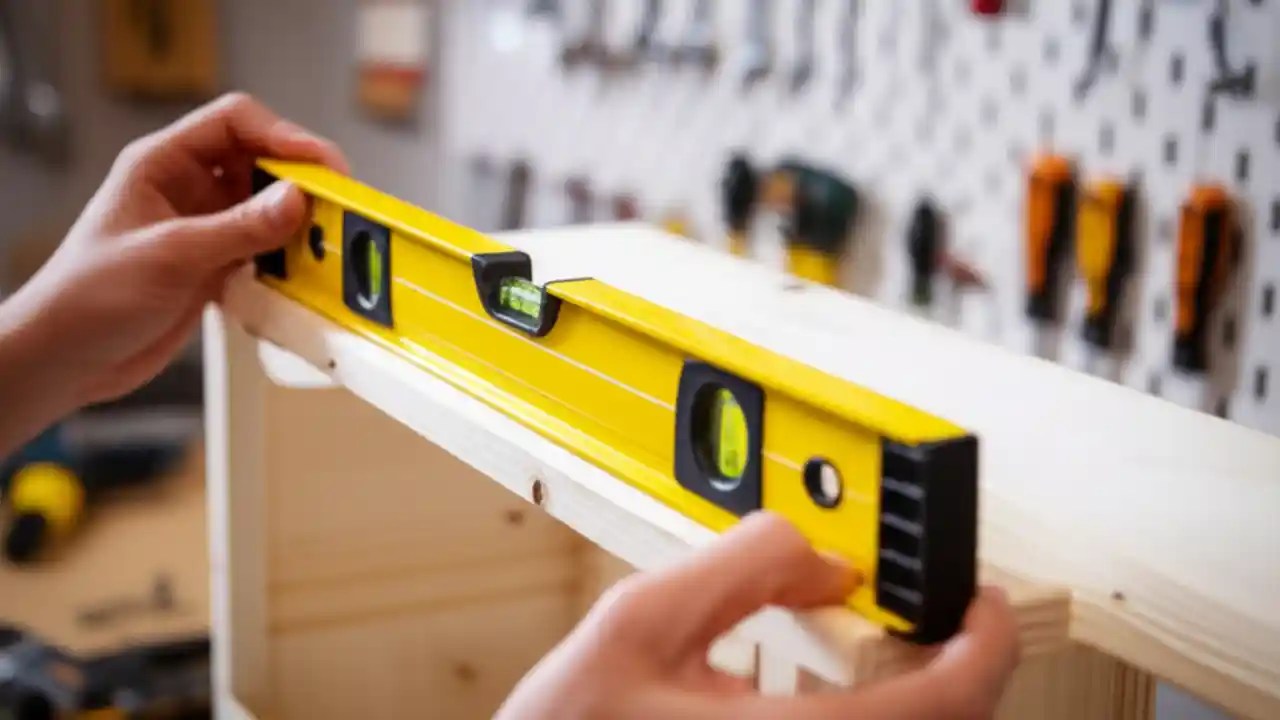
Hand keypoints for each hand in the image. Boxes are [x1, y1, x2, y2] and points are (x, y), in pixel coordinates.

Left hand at [0, 93, 346, 452]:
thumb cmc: (89, 298)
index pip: (234, 122)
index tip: (323, 165)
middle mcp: (187, 189)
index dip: (283, 135)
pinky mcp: (213, 269)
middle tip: (338, 207)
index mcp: (163, 164)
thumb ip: (237, 228)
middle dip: (301, 182)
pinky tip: (302, 279)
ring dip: (299, 227)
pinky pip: (264, 254)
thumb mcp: (169, 256)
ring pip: (268, 211)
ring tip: (328, 245)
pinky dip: (287, 264)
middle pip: (260, 164)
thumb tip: (297, 200)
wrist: (65, 360)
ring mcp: (203, 229)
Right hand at [496, 513, 1019, 719]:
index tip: (980, 600)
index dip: (984, 641)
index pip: (944, 703)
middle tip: (938, 616)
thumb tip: (817, 552)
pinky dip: (886, 715)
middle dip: (958, 664)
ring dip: (925, 694)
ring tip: (896, 647)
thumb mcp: (635, 622)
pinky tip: (851, 693)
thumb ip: (737, 568)